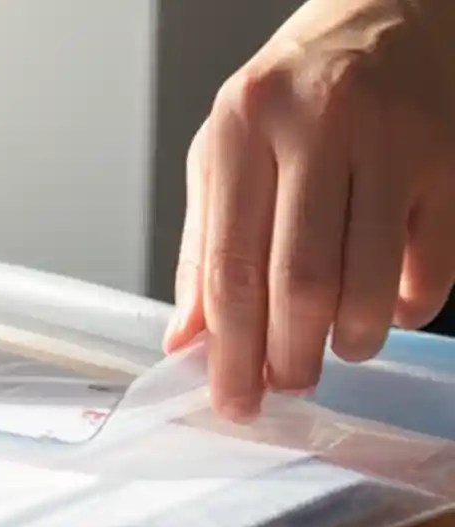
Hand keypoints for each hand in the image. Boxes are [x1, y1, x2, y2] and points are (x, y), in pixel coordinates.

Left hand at [163, 0, 454, 420]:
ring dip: (351, 340)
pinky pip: (433, 262)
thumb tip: (187, 341)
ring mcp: (392, 139)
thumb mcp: (225, 154)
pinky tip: (388, 308)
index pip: (230, 265)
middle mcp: (317, 128)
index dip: (230, 348)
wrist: (389, 14)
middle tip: (285, 386)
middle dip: (289, 356)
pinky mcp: (448, 157)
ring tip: (336, 349)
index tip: (232, 400)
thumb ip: (203, 247)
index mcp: (242, 129)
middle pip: (300, 282)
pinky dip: (410, 307)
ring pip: (369, 280)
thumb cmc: (292, 97)